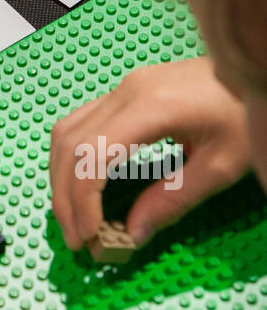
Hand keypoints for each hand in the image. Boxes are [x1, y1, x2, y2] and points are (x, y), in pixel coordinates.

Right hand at [50, 58, 250, 250]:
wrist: (253, 70)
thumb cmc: (243, 112)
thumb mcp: (221, 165)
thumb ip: (174, 200)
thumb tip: (132, 233)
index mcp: (151, 107)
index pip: (93, 155)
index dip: (82, 200)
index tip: (91, 236)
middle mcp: (126, 91)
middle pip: (70, 145)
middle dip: (65, 197)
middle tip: (77, 239)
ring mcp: (122, 87)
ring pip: (66, 131)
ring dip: (61, 177)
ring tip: (74, 217)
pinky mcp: (124, 91)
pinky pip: (79, 122)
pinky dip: (71, 157)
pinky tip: (81, 183)